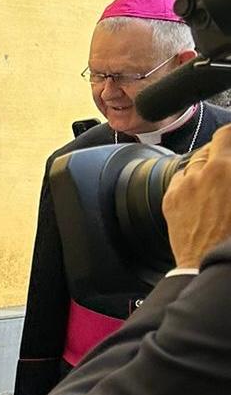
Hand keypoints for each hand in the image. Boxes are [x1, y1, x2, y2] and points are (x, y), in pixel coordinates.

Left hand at [165, 125, 230, 269]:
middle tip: (226, 164)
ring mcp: (182, 186)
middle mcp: (200, 173)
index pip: (224, 135)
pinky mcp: (169, 200)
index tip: (230, 138)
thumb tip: (228, 163)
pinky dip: (188, 182)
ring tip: (214, 182)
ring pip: (192, 165)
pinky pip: (179, 181)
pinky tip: (198, 193)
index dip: (229, 135)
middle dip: (219, 154)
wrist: (209, 259)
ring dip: (203, 168)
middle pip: (208, 149)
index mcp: (223, 169)